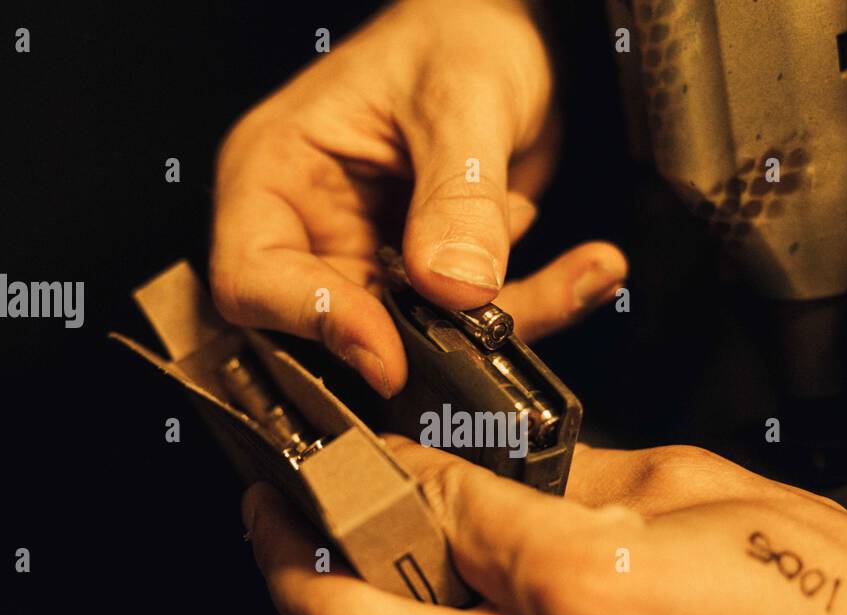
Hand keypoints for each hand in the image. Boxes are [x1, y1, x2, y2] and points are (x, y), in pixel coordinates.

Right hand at [211, 0, 626, 395]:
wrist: (508, 31)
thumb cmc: (457, 32)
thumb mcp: (460, 96)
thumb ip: (457, 193)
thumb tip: (454, 286)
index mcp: (276, 172)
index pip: (254, 279)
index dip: (314, 322)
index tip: (388, 350)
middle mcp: (314, 228)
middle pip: (337, 329)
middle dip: (429, 337)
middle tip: (500, 322)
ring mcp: (373, 259)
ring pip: (419, 339)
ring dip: (505, 319)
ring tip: (585, 273)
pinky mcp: (430, 280)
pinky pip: (474, 320)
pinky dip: (537, 303)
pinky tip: (592, 271)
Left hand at [241, 439, 846, 614]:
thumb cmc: (823, 591)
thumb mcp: (688, 487)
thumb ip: (569, 480)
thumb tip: (494, 475)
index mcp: (575, 581)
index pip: (424, 512)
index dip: (377, 470)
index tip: (356, 450)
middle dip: (286, 568)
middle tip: (267, 522)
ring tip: (374, 565)